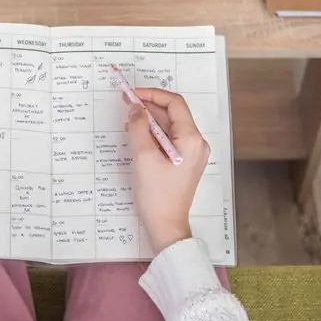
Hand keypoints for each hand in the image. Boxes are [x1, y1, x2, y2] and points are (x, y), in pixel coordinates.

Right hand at [125, 89, 209, 254]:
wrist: (165, 225)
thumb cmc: (157, 195)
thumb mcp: (143, 157)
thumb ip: (139, 127)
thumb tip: (135, 108)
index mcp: (191, 140)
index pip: (174, 104)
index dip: (152, 95)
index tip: (132, 94)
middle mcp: (195, 144)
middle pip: (172, 114)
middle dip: (148, 107)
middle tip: (125, 102)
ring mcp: (190, 153)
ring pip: (168, 127)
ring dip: (148, 121)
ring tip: (127, 120)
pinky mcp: (182, 162)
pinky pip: (167, 140)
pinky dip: (151, 134)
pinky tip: (135, 134)